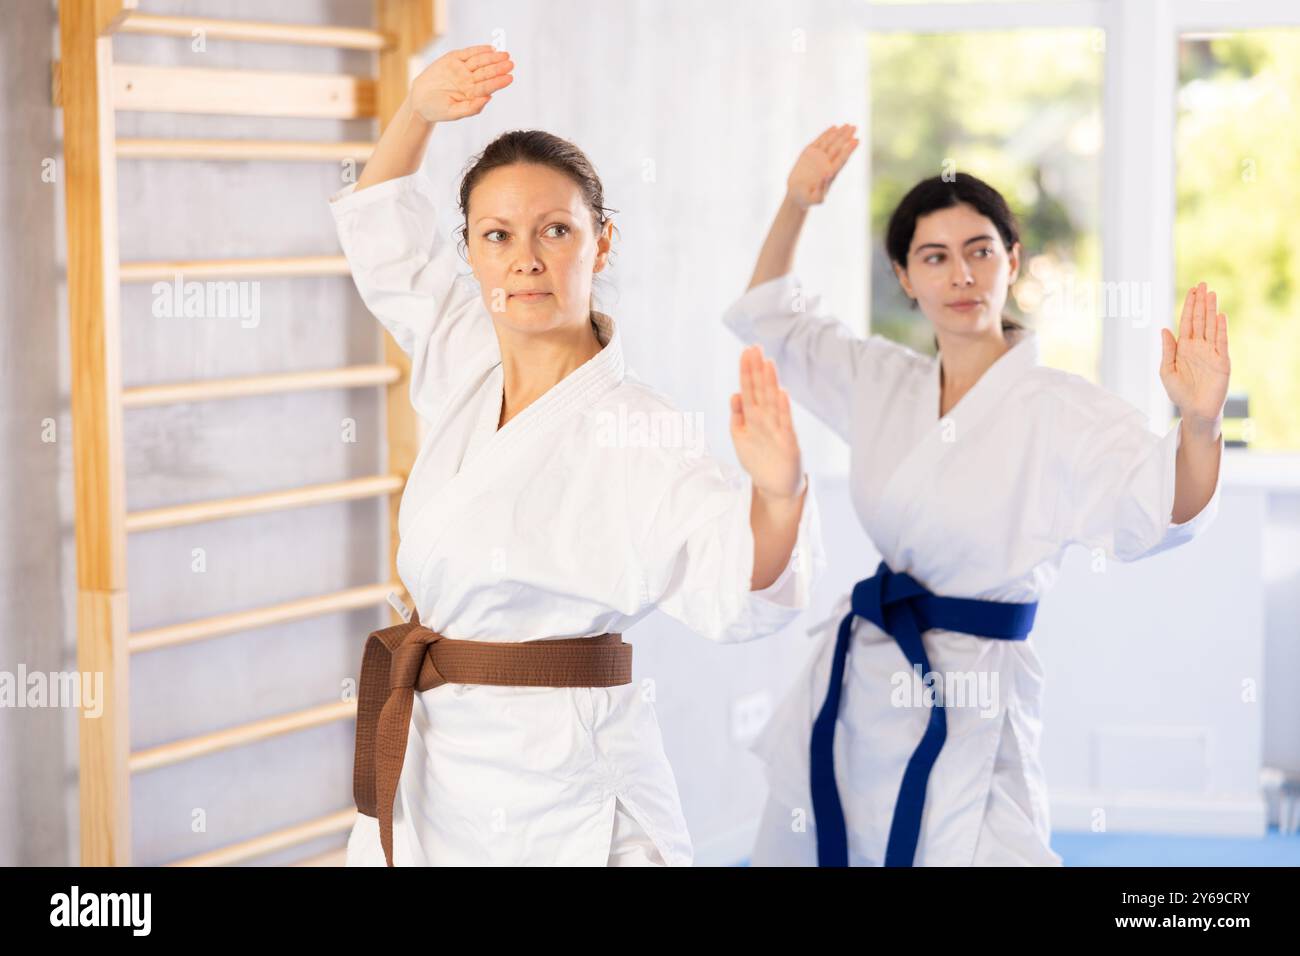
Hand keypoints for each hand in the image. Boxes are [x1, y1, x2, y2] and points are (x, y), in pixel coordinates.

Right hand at [409, 45, 513, 123]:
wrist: (419, 100)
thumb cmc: (437, 109)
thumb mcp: (454, 113)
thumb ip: (472, 108)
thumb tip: (489, 98)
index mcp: (472, 94)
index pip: (488, 86)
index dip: (499, 82)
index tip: (510, 78)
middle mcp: (469, 81)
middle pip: (486, 72)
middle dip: (498, 68)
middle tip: (510, 63)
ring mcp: (462, 69)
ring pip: (479, 62)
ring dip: (492, 58)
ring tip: (504, 55)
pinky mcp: (453, 59)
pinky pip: (468, 53)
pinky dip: (478, 50)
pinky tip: (490, 49)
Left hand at [730, 346, 802, 499]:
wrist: (776, 487)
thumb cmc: (759, 459)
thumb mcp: (741, 437)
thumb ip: (737, 417)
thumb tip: (734, 394)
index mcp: (753, 417)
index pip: (749, 389)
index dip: (747, 371)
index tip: (747, 351)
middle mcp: (766, 419)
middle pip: (760, 391)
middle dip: (757, 370)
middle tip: (755, 348)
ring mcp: (777, 430)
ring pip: (772, 402)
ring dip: (770, 383)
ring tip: (767, 363)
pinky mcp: (787, 443)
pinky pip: (784, 424)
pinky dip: (782, 409)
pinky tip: (781, 393)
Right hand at [786, 124, 858, 209]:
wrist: (796, 195)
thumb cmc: (807, 200)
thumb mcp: (815, 199)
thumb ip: (822, 191)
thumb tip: (828, 174)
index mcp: (830, 174)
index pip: (842, 159)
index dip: (849, 150)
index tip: (856, 141)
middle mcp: (826, 164)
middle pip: (838, 148)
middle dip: (846, 137)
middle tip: (854, 127)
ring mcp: (818, 158)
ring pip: (831, 143)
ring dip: (839, 134)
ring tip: (847, 125)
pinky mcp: (809, 154)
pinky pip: (819, 142)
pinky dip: (826, 134)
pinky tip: (834, 127)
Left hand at [1160, 282, 1230, 425]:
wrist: (1195, 410)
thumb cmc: (1179, 393)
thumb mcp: (1167, 370)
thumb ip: (1167, 350)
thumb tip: (1164, 329)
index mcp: (1184, 348)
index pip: (1187, 322)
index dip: (1189, 306)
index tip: (1192, 291)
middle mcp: (1199, 347)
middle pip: (1200, 320)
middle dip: (1200, 302)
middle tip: (1203, 284)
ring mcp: (1211, 353)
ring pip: (1211, 326)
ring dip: (1211, 310)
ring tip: (1211, 293)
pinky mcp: (1222, 361)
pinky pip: (1221, 342)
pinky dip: (1220, 329)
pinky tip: (1220, 316)